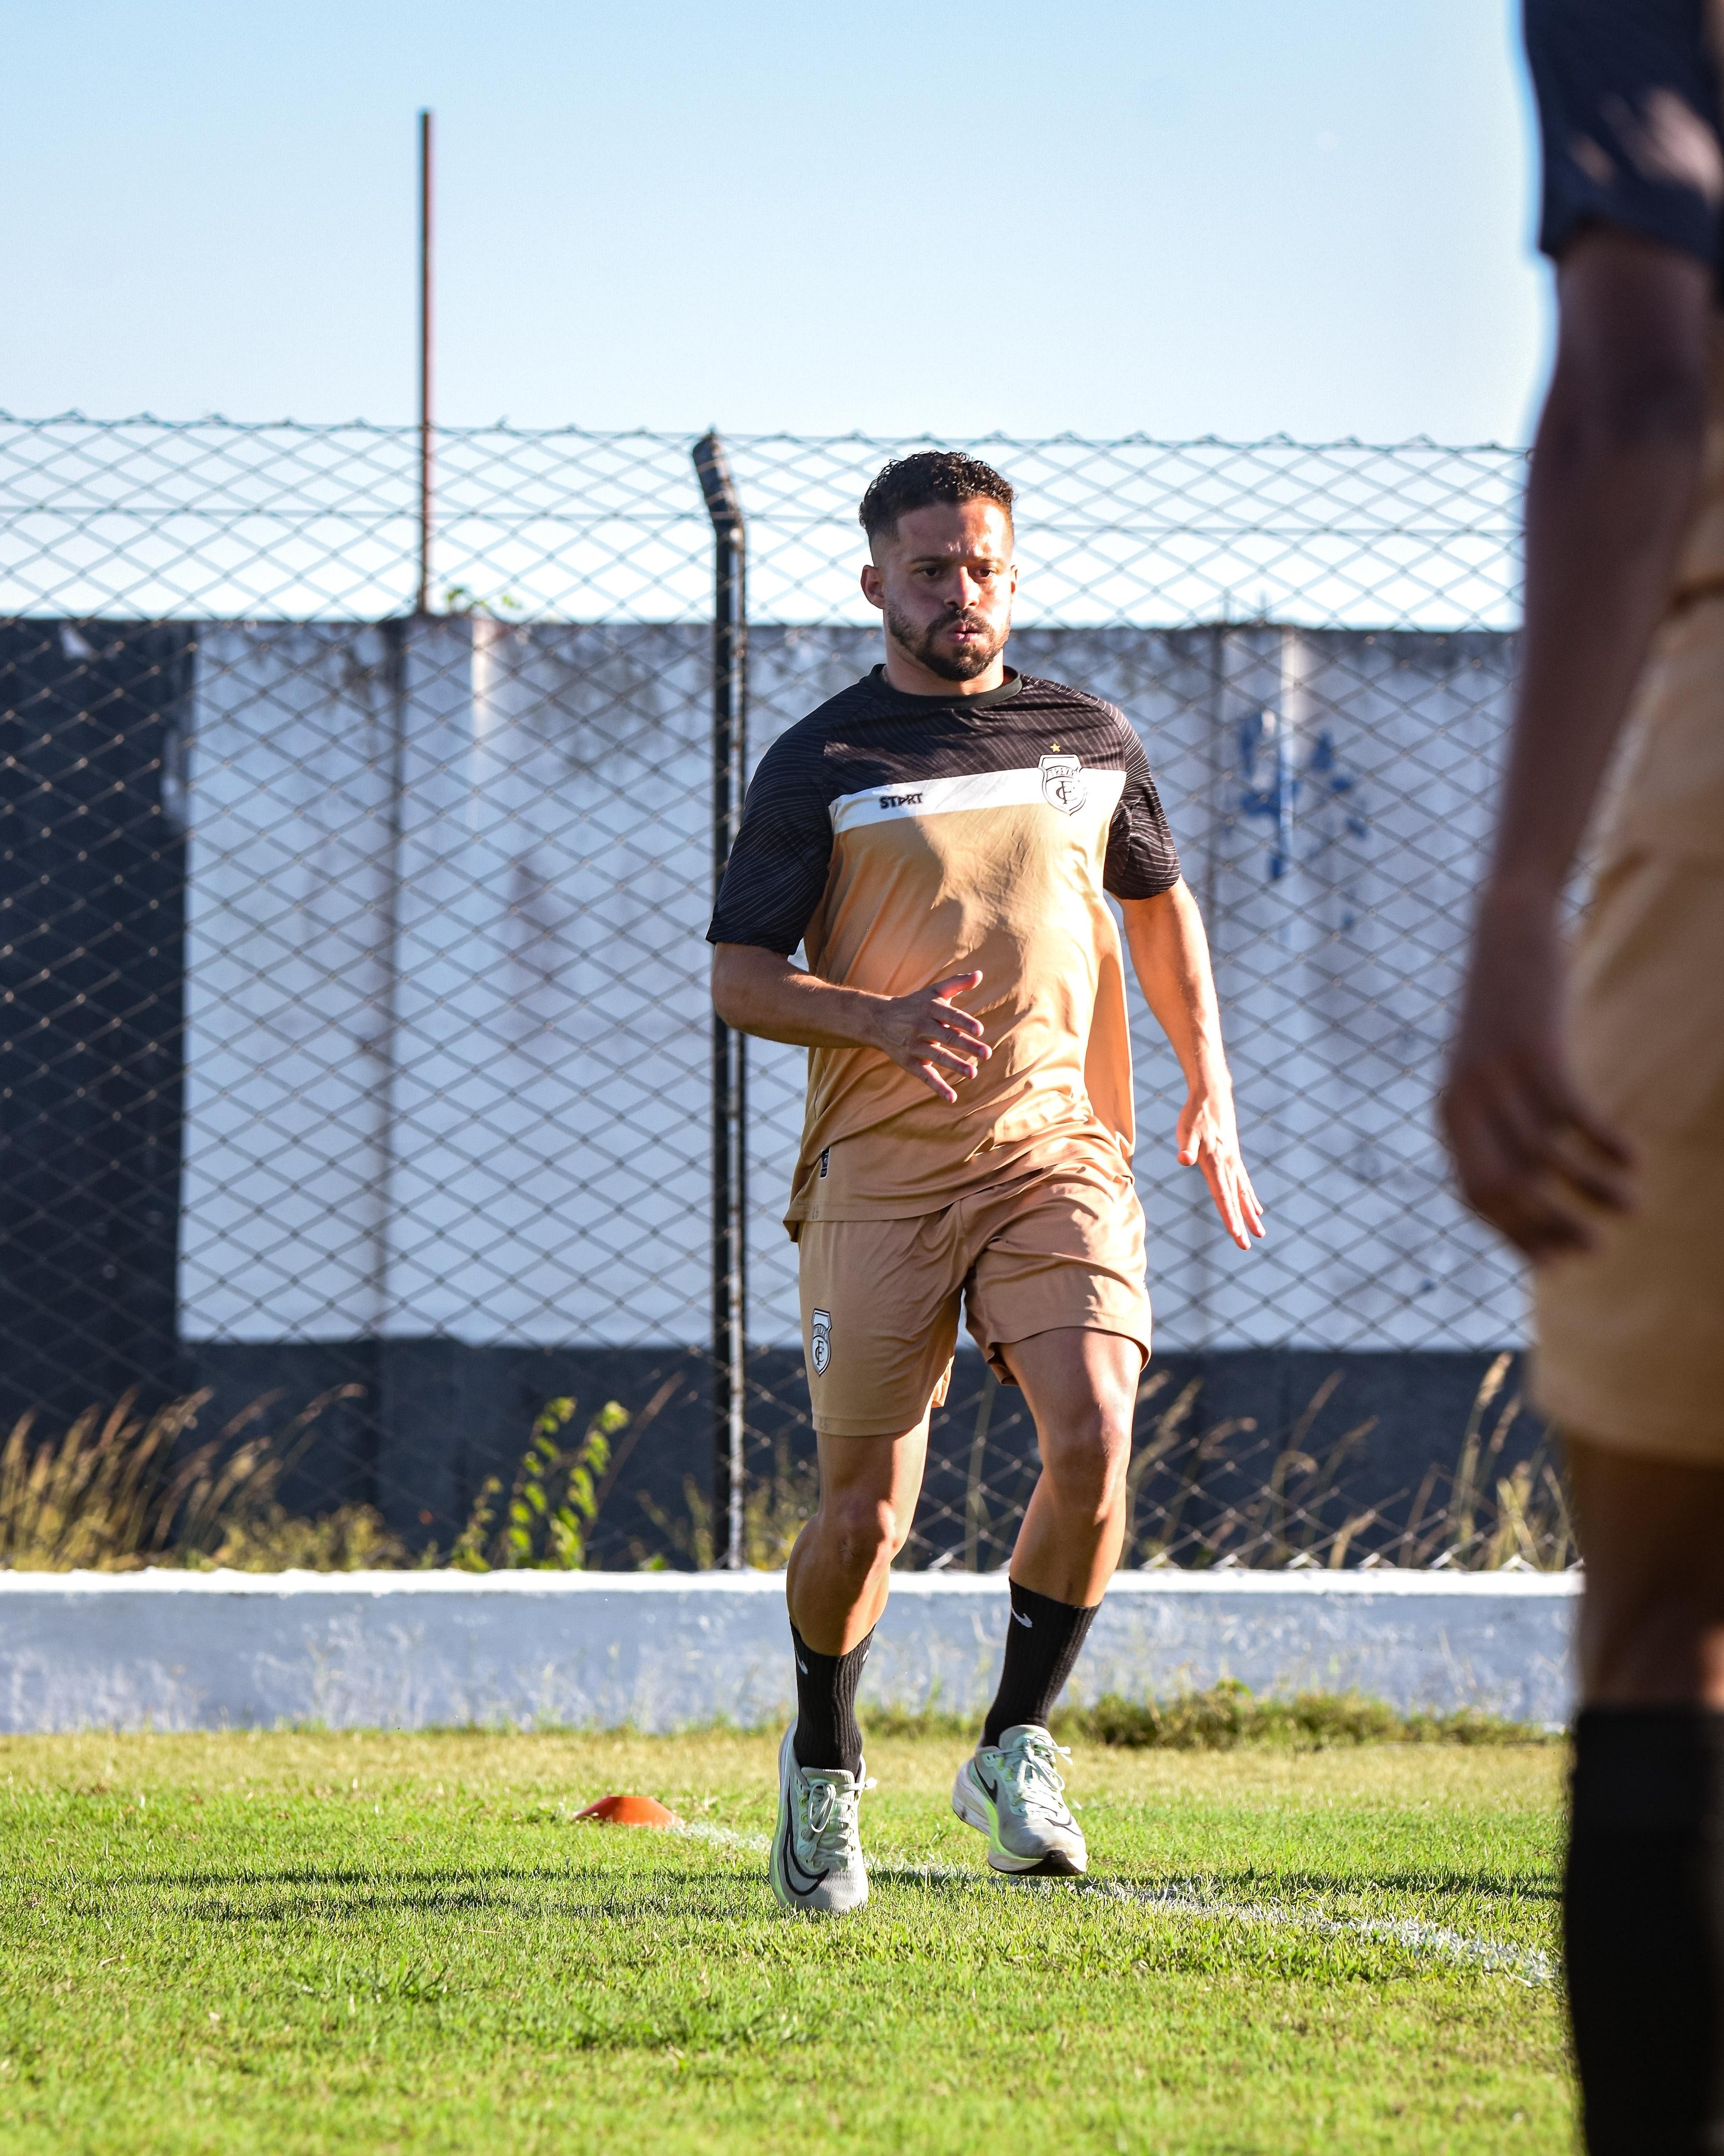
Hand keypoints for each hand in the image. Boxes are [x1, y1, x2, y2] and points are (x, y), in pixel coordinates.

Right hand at [868, 970, 989, 1102]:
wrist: (878, 1020)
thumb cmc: (914, 1004)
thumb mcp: (933, 992)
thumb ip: (957, 983)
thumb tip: (980, 974)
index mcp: (930, 1009)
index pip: (950, 1016)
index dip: (964, 1023)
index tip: (980, 1030)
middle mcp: (921, 1027)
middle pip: (947, 1037)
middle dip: (967, 1046)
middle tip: (986, 1053)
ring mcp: (915, 1046)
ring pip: (937, 1057)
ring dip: (955, 1065)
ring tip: (973, 1074)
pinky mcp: (910, 1062)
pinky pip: (925, 1076)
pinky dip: (938, 1087)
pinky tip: (952, 1097)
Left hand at [1177, 1077, 1264, 1250]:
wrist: (1212, 1095)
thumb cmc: (1195, 1114)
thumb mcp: (1186, 1130)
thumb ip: (1186, 1147)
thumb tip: (1183, 1159)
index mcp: (1216, 1163)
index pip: (1223, 1195)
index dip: (1229, 1216)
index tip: (1236, 1234)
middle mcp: (1229, 1165)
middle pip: (1235, 1199)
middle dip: (1240, 1223)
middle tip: (1247, 1245)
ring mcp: (1234, 1162)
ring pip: (1244, 1193)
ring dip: (1250, 1214)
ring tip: (1261, 1233)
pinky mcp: (1234, 1157)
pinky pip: (1244, 1183)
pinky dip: (1250, 1197)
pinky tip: (1256, 1209)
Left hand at [1440, 889, 1634, 1259]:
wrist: (1505, 933)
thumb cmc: (1504, 1009)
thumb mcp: (1487, 1067)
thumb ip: (1497, 1120)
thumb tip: (1529, 1180)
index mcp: (1450, 1115)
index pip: (1475, 1198)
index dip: (1515, 1236)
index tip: (1556, 1261)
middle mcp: (1465, 1102)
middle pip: (1505, 1189)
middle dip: (1550, 1228)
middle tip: (1594, 1249)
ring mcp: (1498, 1077)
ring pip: (1543, 1158)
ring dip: (1590, 1190)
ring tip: (1629, 1205)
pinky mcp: (1535, 1051)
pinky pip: (1571, 1116)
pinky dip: (1603, 1145)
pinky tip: (1632, 1158)